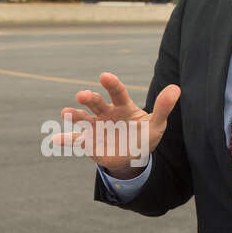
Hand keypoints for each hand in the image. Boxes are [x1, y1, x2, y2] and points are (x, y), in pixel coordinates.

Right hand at [54, 72, 179, 177]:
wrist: (132, 156)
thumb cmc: (144, 136)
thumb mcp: (156, 124)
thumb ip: (163, 107)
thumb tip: (176, 88)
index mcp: (122, 106)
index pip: (117, 92)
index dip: (111, 84)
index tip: (105, 77)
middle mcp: (106, 113)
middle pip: (96, 103)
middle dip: (89, 98)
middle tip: (82, 95)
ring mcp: (96, 127)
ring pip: (82, 118)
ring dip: (74, 115)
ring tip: (66, 113)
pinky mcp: (89, 142)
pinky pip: (75, 140)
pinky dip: (65, 140)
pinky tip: (54, 140)